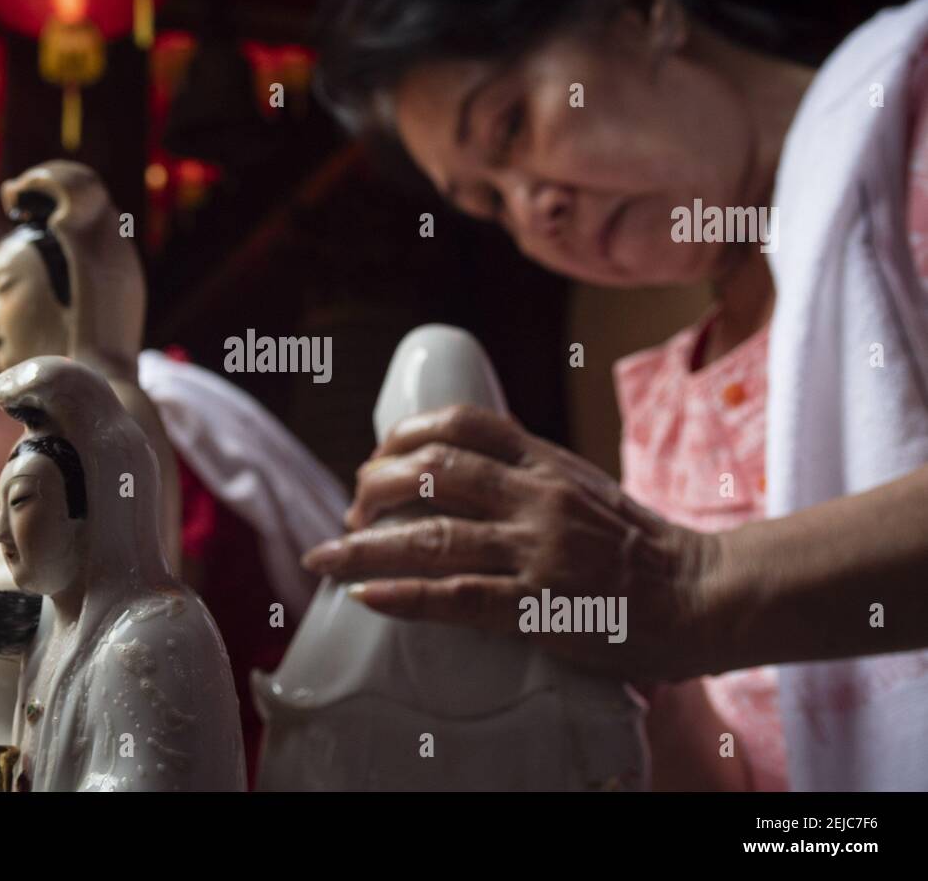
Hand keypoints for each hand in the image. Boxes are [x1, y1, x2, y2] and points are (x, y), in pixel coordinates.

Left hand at [301, 405, 721, 681]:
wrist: (702, 593)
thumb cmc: (641, 546)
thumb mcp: (583, 487)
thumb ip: (526, 475)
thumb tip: (459, 473)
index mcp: (546, 462)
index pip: (463, 422)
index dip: (404, 434)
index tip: (376, 458)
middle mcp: (537, 497)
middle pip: (432, 471)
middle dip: (373, 488)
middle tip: (351, 513)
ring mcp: (538, 550)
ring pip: (430, 536)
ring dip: (365, 546)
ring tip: (326, 557)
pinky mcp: (540, 605)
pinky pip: (457, 596)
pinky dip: (403, 595)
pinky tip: (366, 596)